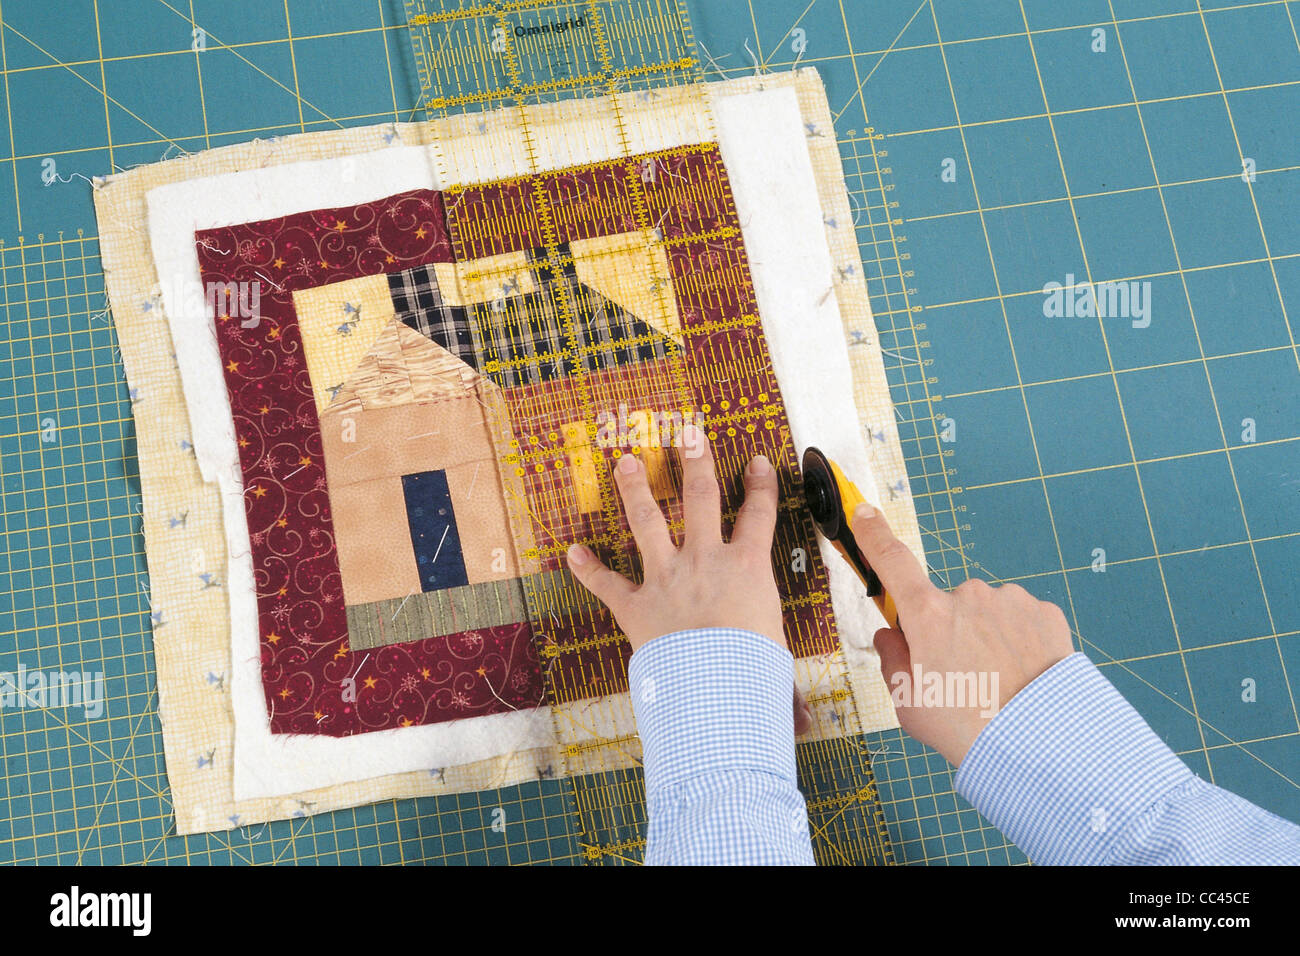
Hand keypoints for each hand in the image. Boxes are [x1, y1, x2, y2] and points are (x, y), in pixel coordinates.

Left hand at [565, 426, 812, 731]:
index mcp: (748, 567)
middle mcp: (706, 561)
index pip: (759, 516)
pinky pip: (607, 584)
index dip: (761, 487)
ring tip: (625, 462)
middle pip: (701, 499)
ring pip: (648, 521)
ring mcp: (668, 577)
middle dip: (694, 463)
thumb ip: (775, 667)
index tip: (758, 463)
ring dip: (634, 488)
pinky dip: (587, 569)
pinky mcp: (636, 605)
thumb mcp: (775, 656)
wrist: (714, 687)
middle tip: (686, 434)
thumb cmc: (753, 674)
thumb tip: (803, 722)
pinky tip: (571, 552)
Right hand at [851, 502, 1073, 765]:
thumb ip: (891, 660)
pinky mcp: (1044, 613)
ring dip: (986, 636)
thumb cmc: (966, 728)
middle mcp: (968, 596)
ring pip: (986, 612)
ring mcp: (1010, 601)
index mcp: (928, 615)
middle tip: (960, 676)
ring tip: (997, 682)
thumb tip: (890, 635)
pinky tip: (1022, 673)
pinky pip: (1020, 619)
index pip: (891, 561)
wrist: (1040, 745)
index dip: (873, 535)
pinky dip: (1018, 640)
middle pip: (945, 605)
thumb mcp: (908, 703)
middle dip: (947, 630)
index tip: (864, 512)